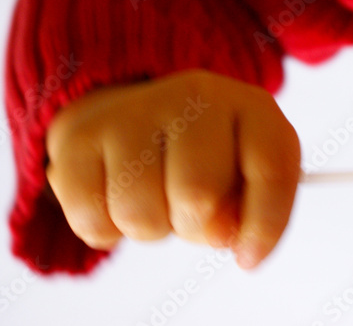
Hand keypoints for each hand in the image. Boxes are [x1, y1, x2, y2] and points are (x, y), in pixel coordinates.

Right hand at [44, 68, 300, 268]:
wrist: (133, 114)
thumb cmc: (204, 157)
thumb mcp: (246, 175)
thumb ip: (254, 210)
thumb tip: (225, 235)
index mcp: (250, 106)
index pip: (270, 170)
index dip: (265, 226)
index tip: (249, 257)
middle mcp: (195, 95)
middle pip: (198, 196)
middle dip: (193, 225)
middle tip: (187, 208)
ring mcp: (135, 110)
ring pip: (140, 214)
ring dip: (149, 228)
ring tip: (154, 198)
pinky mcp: (81, 135)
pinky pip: (92, 220)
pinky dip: (105, 228)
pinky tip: (117, 195)